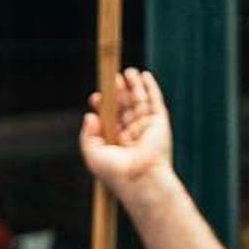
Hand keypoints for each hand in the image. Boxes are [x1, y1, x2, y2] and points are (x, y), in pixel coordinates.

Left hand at [78, 68, 174, 196]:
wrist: (140, 177)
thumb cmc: (115, 170)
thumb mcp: (92, 154)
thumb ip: (88, 135)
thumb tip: (89, 115)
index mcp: (117, 143)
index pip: (109, 120)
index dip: (103, 107)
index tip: (95, 97)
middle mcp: (132, 134)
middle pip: (124, 107)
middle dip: (118, 93)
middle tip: (112, 79)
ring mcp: (147, 127)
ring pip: (139, 101)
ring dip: (134, 86)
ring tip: (127, 72)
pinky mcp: (160, 122)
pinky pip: (155, 101)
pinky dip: (150, 87)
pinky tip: (144, 76)